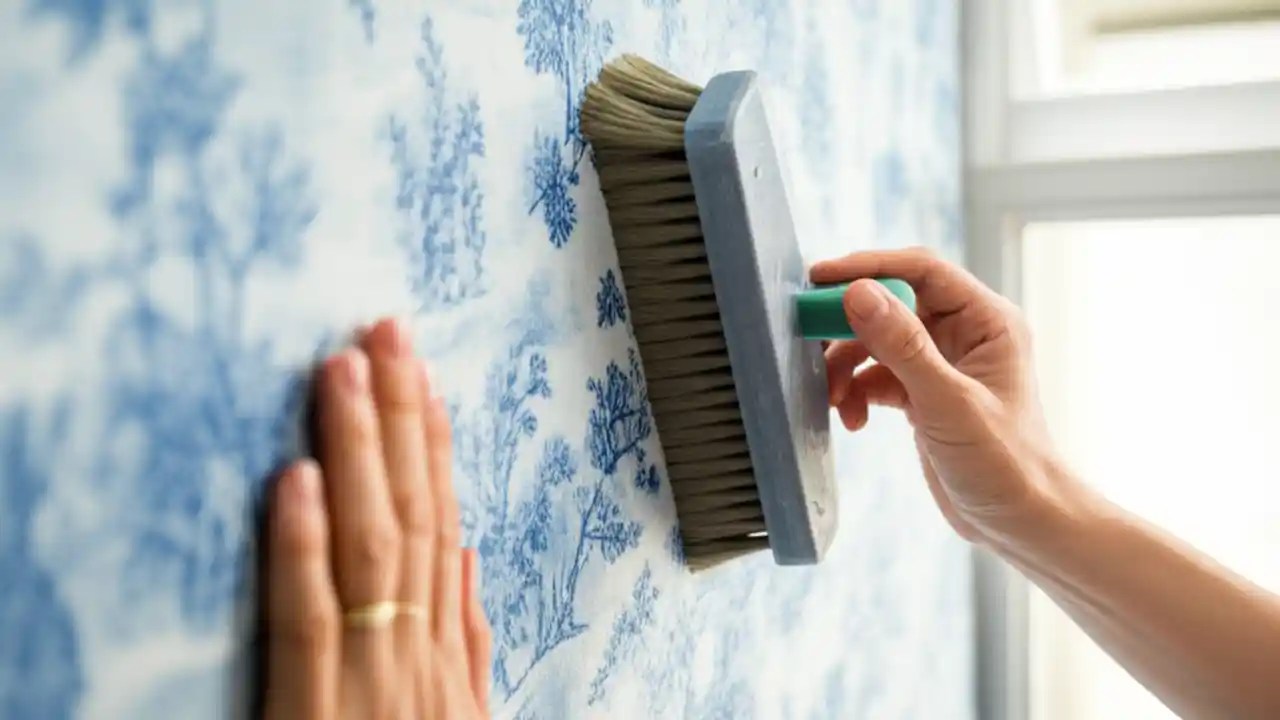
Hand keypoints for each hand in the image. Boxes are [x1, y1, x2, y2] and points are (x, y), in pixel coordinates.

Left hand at [262, 318, 490, 718]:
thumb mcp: (468, 716)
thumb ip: (471, 638)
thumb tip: (469, 559)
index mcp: (445, 645)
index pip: (438, 520)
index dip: (429, 440)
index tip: (417, 371)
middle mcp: (417, 650)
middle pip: (410, 514)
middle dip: (399, 417)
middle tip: (383, 331)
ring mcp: (374, 680)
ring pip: (370, 547)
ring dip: (357, 453)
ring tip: (341, 371)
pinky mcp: (316, 717)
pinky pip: (310, 624)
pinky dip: (301, 550)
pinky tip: (291, 482)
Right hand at [811, 248, 1088, 545]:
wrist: (1020, 522)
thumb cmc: (1005, 464)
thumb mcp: (947, 403)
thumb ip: (901, 346)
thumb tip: (857, 293)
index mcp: (987, 319)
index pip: (920, 270)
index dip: (868, 267)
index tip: (819, 278)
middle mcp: (966, 332)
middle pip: (891, 302)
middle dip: (849, 326)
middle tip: (810, 340)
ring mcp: (944, 362)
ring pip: (878, 340)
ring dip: (848, 365)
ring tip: (835, 398)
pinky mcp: (925, 391)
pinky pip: (878, 374)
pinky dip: (858, 392)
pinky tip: (854, 419)